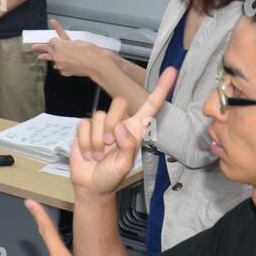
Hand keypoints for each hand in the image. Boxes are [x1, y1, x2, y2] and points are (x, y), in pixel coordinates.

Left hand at [33, 21, 101, 77]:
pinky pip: (60, 67)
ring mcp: (59, 64)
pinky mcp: (64, 72)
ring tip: (40, 56)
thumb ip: (66, 40)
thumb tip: (62, 40)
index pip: (52, 41)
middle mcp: (57, 55)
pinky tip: (66, 64)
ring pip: (52, 60)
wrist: (96, 64)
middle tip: (33, 47)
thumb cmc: (90, 51)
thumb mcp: (77, 41)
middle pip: (47, 50)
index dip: (55, 40)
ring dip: (47, 57)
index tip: (53, 40)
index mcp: (59, 44)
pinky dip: (62, 66)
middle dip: (41, 48)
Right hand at [69, 66, 175, 195]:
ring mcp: (101, 125)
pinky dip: (84, 142)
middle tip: (109, 145)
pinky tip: (88, 153)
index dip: (161, 89)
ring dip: (96, 140)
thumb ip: (127, 146)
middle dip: (111, 124)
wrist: (90, 184)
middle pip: (119, 102)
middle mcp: (120, 123)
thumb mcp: (123, 165)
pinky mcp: (85, 129)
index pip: (150, 105)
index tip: (171, 71)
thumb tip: (120, 127)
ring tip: (98, 155)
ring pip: (98, 115)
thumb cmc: (111, 175)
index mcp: (135, 129)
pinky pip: (84, 125)